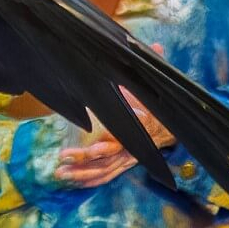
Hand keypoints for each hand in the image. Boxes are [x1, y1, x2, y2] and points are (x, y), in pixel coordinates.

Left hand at [54, 46, 176, 188]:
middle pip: (109, 155)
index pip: (127, 130)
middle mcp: (132, 145)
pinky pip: (106, 176)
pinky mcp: (121, 164)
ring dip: (82, 174)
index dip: (111, 136)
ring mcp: (126, 158)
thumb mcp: (148, 84)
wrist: (167, 126)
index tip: (96, 138)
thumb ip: (146, 67)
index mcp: (139, 123)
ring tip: (61, 173)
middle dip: (86, 158)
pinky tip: (72, 181)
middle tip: (64, 156)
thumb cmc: (152, 103)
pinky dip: (90, 180)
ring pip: (104, 170)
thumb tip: (153, 46)